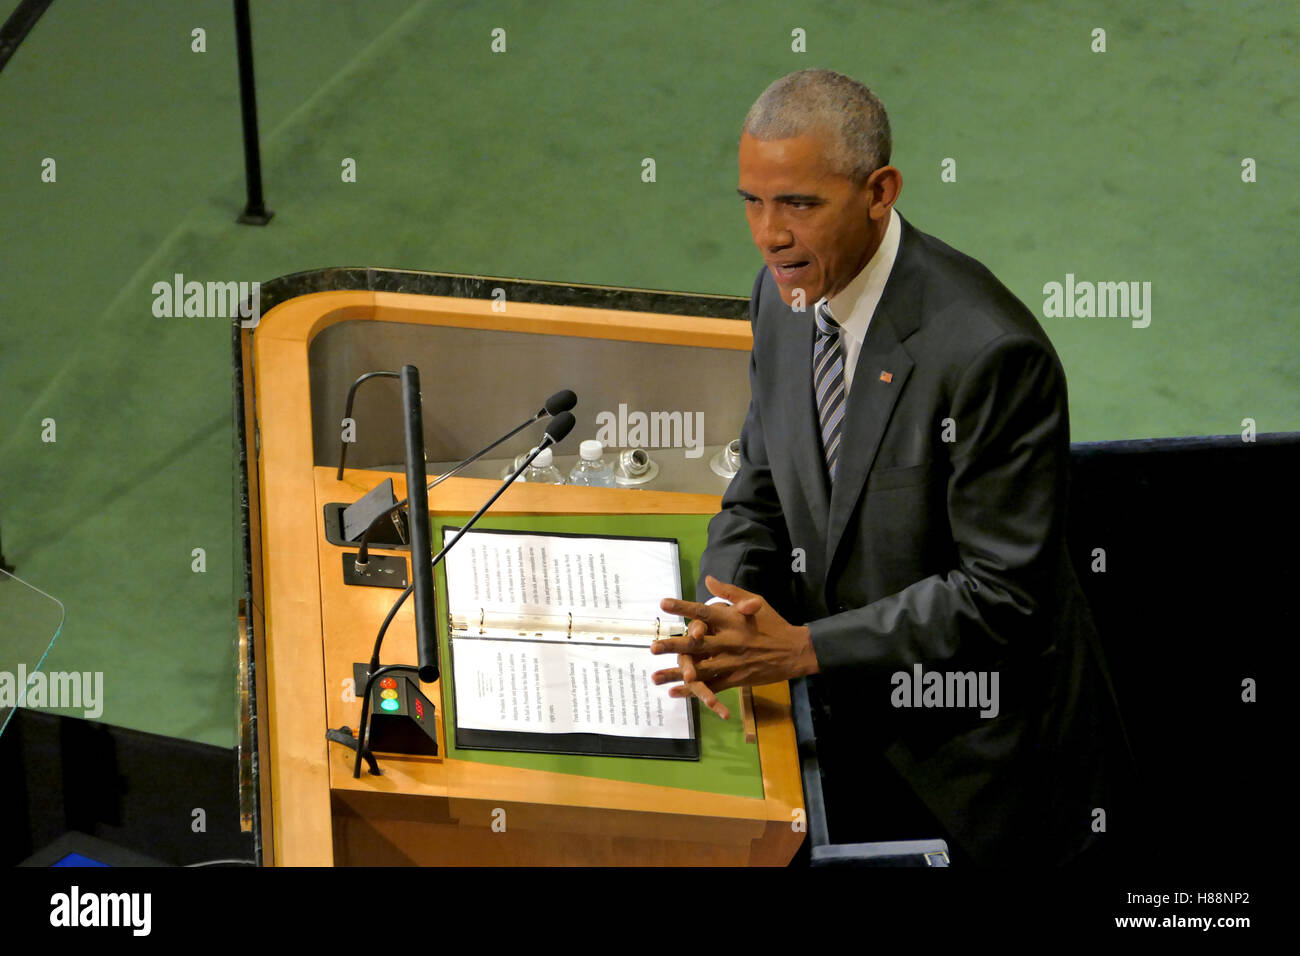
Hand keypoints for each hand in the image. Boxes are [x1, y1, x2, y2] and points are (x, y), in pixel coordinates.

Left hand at [651, 576, 818, 714]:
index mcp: (732, 620)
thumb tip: (709, 579)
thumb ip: (730, 593)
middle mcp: (729, 641)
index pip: (703, 611)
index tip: (663, 603)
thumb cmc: (772, 624)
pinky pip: (711, 686)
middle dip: (673, 646)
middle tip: (652, 647)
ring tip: (655, 677)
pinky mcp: (736, 678)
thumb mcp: (756, 601)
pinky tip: (675, 692)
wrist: (794, 651)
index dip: (683, 607)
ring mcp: (732, 662)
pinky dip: (693, 691)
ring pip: (700, 669)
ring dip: (676, 673)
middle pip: (696, 644)